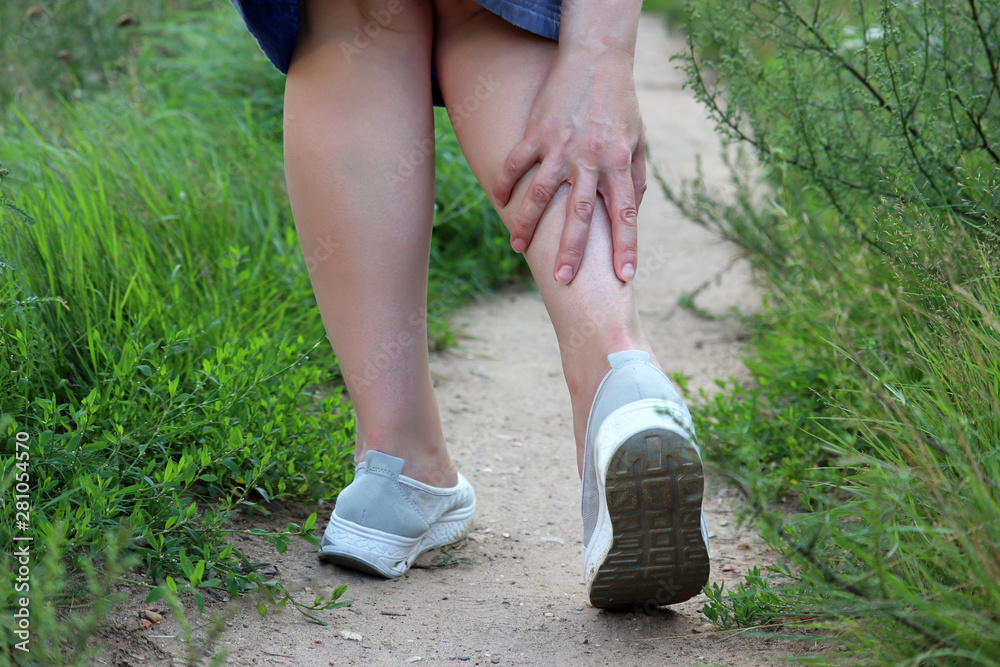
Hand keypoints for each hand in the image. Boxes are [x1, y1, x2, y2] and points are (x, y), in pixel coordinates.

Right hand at [490, 45, 646, 283]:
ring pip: (540, 194)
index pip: (625, 214)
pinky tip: (498, 202)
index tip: (624, 275)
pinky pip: (516, 163)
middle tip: (563, 279)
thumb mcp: (638, 141)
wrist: (598, 60)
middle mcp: (590, 159)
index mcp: (619, 163)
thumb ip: (635, 178)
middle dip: (572, 250)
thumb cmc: (621, 105)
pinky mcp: (537, 132)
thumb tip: (631, 212)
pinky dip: (504, 182)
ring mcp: (560, 146)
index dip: (626, 245)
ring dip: (528, 224)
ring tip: (518, 248)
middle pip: (580, 213)